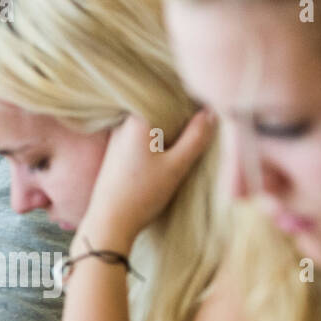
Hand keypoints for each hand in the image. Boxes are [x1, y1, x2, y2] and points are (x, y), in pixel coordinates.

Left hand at [75, 109, 215, 252]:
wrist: (109, 222)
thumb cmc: (142, 194)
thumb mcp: (176, 166)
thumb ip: (196, 138)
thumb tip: (211, 112)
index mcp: (138, 119)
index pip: (170, 99)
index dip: (190, 106)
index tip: (205, 117)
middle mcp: (124, 123)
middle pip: (160, 112)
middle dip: (179, 120)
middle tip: (198, 133)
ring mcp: (117, 138)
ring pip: (151, 126)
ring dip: (168, 134)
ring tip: (184, 147)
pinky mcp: (116, 153)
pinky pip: (141, 138)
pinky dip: (156, 143)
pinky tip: (165, 158)